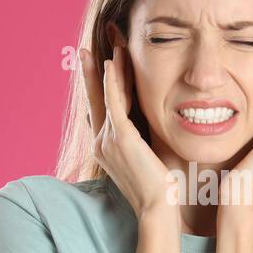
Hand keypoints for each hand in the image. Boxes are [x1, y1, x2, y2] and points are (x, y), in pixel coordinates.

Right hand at [79, 43, 176, 221]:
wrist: (158, 209)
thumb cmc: (161, 191)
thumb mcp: (149, 160)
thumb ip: (145, 141)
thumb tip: (156, 128)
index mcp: (106, 147)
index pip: (103, 108)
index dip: (101, 84)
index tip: (101, 62)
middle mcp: (101, 142)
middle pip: (98, 97)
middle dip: (94, 70)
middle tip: (91, 46)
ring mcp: (108, 140)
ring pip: (106, 95)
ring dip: (109, 67)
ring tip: (111, 43)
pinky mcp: (120, 138)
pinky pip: (113, 102)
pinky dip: (111, 81)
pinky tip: (110, 62)